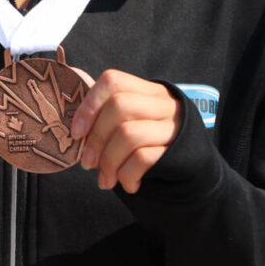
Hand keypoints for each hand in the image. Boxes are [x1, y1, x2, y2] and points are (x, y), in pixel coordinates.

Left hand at [71, 69, 181, 192]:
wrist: (192, 170)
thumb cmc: (150, 144)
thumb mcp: (132, 123)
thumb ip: (106, 116)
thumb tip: (72, 122)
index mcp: (148, 91)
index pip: (113, 81)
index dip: (90, 104)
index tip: (76, 131)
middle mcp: (165, 104)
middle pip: (119, 107)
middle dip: (96, 139)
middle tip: (87, 163)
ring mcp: (174, 127)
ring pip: (129, 134)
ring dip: (109, 161)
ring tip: (105, 179)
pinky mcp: (181, 152)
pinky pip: (144, 158)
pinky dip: (127, 174)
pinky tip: (127, 184)